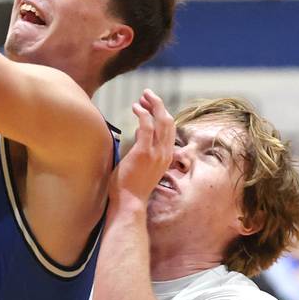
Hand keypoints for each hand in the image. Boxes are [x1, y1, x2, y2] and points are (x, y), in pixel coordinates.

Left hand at [110, 89, 174, 206]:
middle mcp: (165, 154)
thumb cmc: (130, 189)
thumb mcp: (142, 168)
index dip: (162, 115)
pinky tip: (135, 107)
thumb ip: (143, 151)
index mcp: (165, 157)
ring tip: (143, 96)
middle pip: (168, 122)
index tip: (151, 106)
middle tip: (148, 95)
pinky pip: (146, 126)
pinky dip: (142, 113)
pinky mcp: (144, 152)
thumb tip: (138, 136)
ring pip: (161, 121)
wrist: (129, 204)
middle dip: (159, 105)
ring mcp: (156, 153)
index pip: (169, 130)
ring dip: (153, 105)